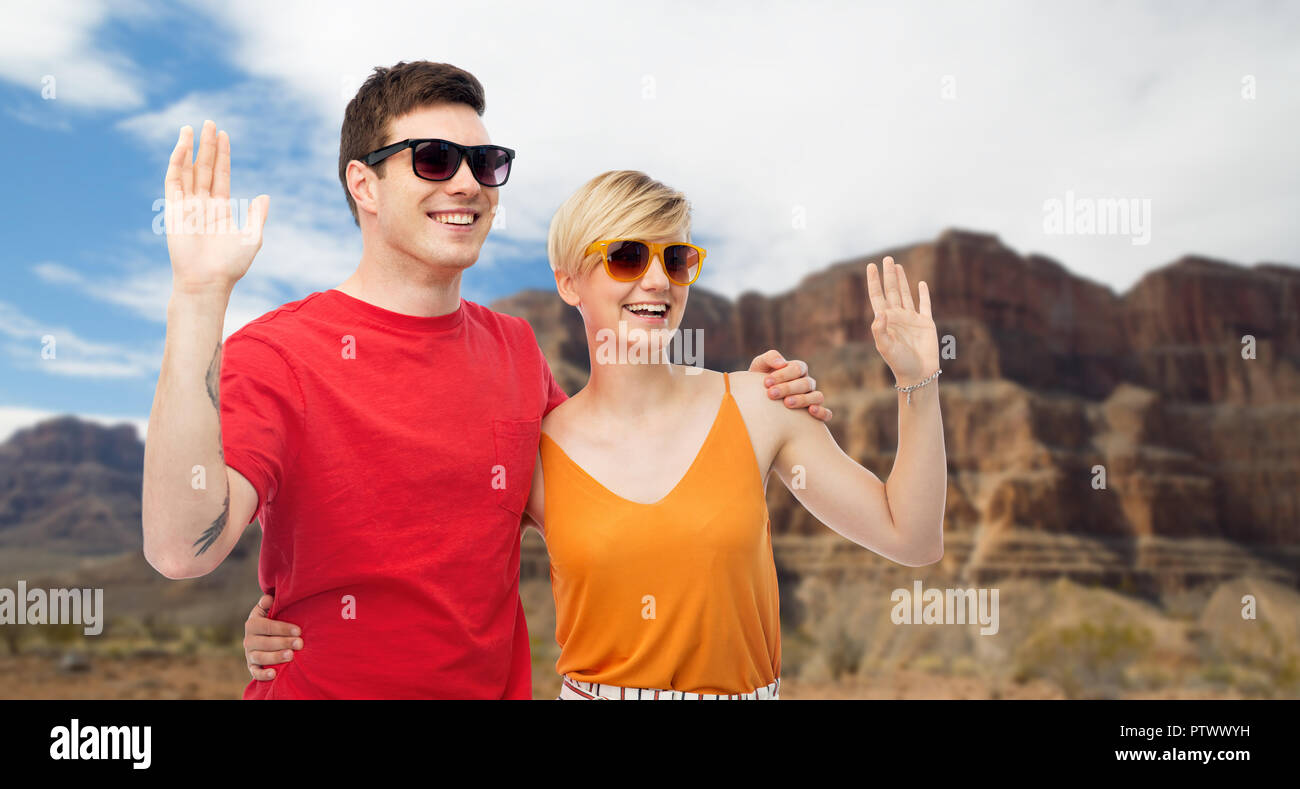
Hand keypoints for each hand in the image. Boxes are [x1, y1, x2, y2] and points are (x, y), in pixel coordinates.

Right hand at [164, 120, 269, 294]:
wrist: (208, 281)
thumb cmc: (231, 265)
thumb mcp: (252, 237)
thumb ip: (257, 216)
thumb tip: (264, 197)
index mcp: (220, 209)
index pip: (221, 175)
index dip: (223, 155)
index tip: (224, 135)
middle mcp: (203, 204)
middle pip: (205, 167)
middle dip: (208, 145)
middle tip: (210, 122)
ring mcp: (187, 205)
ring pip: (188, 170)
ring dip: (190, 149)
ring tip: (193, 127)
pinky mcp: (174, 209)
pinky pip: (174, 180)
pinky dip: (177, 162)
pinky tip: (183, 146)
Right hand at [243, 593, 301, 680]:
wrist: (265, 636)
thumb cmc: (272, 621)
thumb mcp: (268, 610)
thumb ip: (267, 604)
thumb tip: (268, 598)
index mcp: (252, 624)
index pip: (266, 626)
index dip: (282, 628)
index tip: (299, 630)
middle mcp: (248, 640)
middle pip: (265, 642)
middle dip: (283, 643)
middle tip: (300, 644)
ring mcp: (250, 654)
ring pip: (261, 657)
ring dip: (275, 657)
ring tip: (291, 656)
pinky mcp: (252, 667)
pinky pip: (255, 673)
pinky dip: (263, 674)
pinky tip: (274, 674)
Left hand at [748, 349, 831, 421]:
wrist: (756, 400)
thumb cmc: (758, 381)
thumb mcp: (760, 366)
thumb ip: (769, 358)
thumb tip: (782, 362)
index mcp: (797, 369)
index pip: (797, 368)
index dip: (783, 375)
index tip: (766, 382)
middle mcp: (807, 382)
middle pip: (806, 383)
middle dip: (788, 388)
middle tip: (771, 394)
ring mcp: (812, 398)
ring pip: (817, 396)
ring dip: (803, 399)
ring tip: (786, 403)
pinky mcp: (814, 413)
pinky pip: (827, 413)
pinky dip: (822, 412)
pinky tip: (811, 411)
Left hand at [866, 256, 939, 386]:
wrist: (918, 375)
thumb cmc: (899, 363)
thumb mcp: (886, 347)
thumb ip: (880, 330)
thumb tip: (880, 311)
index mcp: (886, 321)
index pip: (878, 297)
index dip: (874, 282)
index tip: (871, 266)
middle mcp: (898, 317)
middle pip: (892, 291)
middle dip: (889, 275)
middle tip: (887, 258)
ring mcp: (912, 319)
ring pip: (906, 294)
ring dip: (902, 280)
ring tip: (897, 266)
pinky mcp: (926, 323)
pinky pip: (925, 305)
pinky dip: (924, 294)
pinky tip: (921, 284)